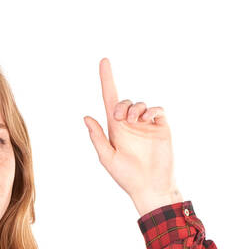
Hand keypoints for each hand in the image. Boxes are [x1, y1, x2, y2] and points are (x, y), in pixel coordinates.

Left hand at [83, 57, 182, 213]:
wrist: (151, 187)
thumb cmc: (127, 177)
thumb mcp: (108, 158)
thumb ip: (97, 138)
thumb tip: (86, 117)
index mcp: (116, 130)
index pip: (110, 100)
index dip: (107, 80)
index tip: (104, 61)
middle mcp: (130, 125)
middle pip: (125, 101)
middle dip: (121, 104)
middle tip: (120, 117)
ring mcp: (146, 126)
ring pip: (140, 104)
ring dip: (136, 108)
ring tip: (135, 122)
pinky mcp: (161, 128)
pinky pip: (157, 110)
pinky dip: (152, 110)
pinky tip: (148, 120)